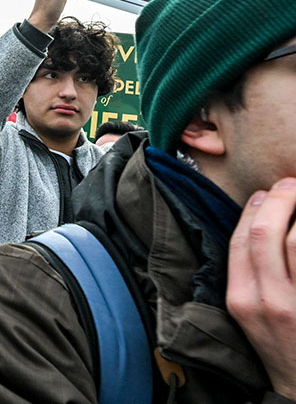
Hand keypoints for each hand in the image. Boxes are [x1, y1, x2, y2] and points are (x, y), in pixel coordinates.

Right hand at [226, 178, 295, 398]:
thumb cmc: (277, 346)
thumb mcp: (248, 312)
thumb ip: (249, 273)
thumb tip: (260, 226)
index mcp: (241, 298)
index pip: (243, 239)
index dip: (255, 208)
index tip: (266, 193)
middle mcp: (268, 300)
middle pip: (270, 233)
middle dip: (282, 199)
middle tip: (291, 185)